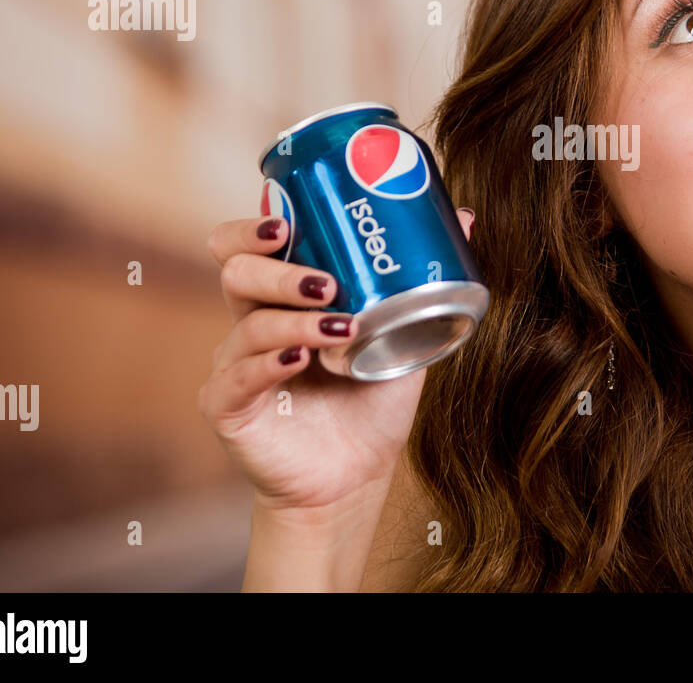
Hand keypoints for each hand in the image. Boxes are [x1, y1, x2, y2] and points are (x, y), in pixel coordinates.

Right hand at [199, 208, 475, 513]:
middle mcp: (252, 322)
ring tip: (342, 328)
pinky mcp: (228, 408)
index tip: (287, 223)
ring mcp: (235, 364)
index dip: (254, 229)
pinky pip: (237, 378)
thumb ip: (419, 279)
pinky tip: (300, 361)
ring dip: (296, 321)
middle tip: (327, 282)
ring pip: (248, 325)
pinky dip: (269, 365)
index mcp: (284, 298)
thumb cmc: (370, 401)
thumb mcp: (403, 332)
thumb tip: (464, 216)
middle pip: (237, 273)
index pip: (247, 247)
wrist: (356, 475)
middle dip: (280, 271)